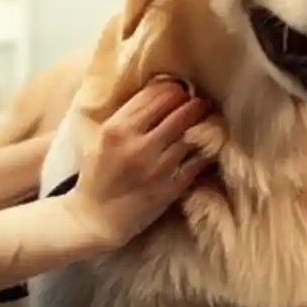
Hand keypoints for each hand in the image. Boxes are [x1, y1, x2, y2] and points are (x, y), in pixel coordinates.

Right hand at [62, 79, 211, 250]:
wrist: (96, 218)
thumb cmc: (97, 174)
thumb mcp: (99, 137)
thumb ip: (125, 114)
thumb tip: (156, 89)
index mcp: (117, 128)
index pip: (156, 93)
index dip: (172, 87)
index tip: (178, 90)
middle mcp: (138, 144)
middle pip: (179, 108)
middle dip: (193, 101)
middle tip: (198, 101)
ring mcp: (157, 166)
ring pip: (193, 132)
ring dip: (204, 121)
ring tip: (208, 117)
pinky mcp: (171, 187)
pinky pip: (199, 160)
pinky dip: (208, 148)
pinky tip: (210, 143)